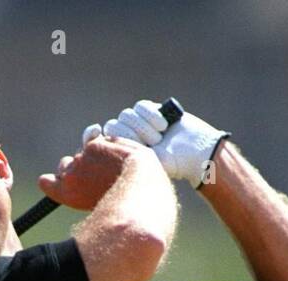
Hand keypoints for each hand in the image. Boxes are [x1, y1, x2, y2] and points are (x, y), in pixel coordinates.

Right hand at [37, 135, 161, 210]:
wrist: (139, 186)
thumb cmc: (123, 201)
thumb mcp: (97, 203)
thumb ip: (83, 189)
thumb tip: (81, 179)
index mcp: (67, 194)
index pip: (45, 182)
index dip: (52, 180)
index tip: (60, 179)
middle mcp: (69, 176)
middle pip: (65, 165)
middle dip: (78, 166)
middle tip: (97, 174)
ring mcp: (80, 159)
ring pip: (84, 153)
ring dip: (96, 156)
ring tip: (115, 168)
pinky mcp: (94, 145)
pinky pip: (99, 143)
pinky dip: (108, 147)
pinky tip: (120, 157)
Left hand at [96, 100, 229, 188]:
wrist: (194, 153)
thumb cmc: (167, 166)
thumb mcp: (138, 165)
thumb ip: (117, 156)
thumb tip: (94, 142)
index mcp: (119, 152)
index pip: (96, 138)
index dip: (92, 134)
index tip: (95, 132)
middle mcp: (127, 136)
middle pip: (113, 124)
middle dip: (131, 134)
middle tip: (149, 145)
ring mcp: (138, 123)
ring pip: (127, 115)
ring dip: (144, 127)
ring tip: (159, 138)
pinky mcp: (150, 110)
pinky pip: (140, 106)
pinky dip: (151, 115)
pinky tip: (164, 125)